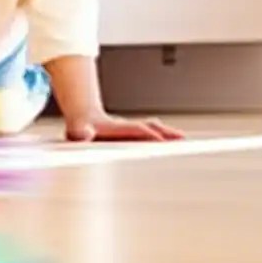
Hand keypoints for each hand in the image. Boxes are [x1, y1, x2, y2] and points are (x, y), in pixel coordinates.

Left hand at [65, 112, 183, 141]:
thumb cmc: (80, 130)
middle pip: (149, 127)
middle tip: (182, 139)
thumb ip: (81, 132)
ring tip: (183, 141)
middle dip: (165, 133)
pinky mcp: (133, 135)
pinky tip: (172, 142)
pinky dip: (164, 137)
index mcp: (115, 128)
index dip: (148, 134)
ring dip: (168, 134)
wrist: (82, 120)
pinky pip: (152, 134)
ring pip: (153, 129)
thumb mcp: (77, 131)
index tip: (160, 140)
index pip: (136, 130)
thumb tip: (84, 134)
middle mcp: (126, 127)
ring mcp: (131, 130)